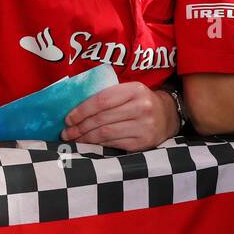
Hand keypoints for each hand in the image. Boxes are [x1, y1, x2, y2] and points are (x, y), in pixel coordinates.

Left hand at [61, 82, 179, 151]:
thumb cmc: (139, 102)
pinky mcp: (143, 142)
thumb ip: (107, 95)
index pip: (101, 100)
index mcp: (135, 90)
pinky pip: (114, 143)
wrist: (167, 116)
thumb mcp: (128, 91)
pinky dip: (98, 144)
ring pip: (106, 133)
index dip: (81, 110)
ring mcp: (144, 126)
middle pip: (102, 119)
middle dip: (80, 127)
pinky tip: (89, 143)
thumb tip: (74, 109)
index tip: (68, 118)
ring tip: (73, 138)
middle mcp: (141, 107)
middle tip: (66, 132)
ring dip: (85, 137)